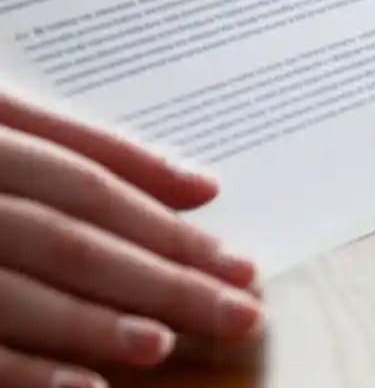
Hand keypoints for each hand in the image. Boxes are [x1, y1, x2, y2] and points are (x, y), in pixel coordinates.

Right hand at [0, 91, 260, 387]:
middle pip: (75, 234)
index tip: (242, 263)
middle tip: (240, 312)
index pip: (93, 176)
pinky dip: (27, 368)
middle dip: (164, 275)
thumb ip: (88, 149)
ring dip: (98, 320)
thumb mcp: (6, 119)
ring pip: (21, 286)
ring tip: (166, 343)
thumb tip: (204, 188)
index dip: (174, 225)